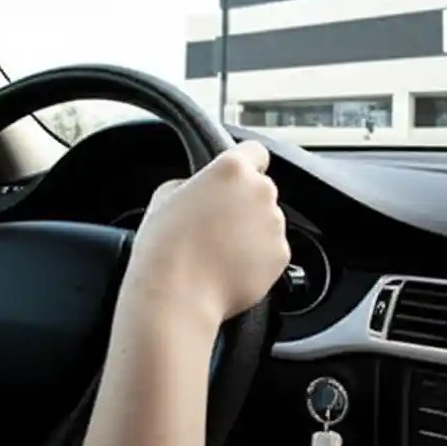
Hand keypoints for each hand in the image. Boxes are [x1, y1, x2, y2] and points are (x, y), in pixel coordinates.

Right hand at [121, 140, 290, 330]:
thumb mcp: (165, 195)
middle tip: (216, 223)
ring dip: (251, 231)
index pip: (255, 151)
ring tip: (219, 251)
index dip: (245, 164)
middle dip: (244, 202)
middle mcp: (260, 190)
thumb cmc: (165, 246)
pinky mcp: (281, 255)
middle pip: (260, 189)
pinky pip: (271, 250)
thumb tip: (200, 190)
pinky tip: (229, 268)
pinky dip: (257, 258)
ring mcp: (275, 224)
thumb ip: (193, 183)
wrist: (178, 294)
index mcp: (232, 168)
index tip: (235, 178)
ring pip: (267, 221)